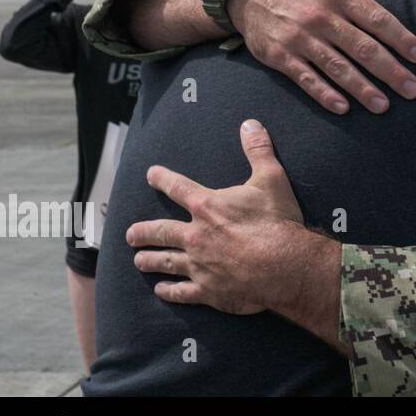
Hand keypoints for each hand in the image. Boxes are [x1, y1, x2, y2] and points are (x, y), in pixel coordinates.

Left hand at [128, 120, 317, 315]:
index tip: (150, 175)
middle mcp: (196, 235)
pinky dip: (169, 291)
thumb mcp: (272, 179)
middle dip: (142, 231)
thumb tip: (250, 123)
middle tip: (130, 234)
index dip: (162, 179)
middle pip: (160, 230)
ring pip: (165, 262)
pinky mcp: (207, 290)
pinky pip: (181, 291)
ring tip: (138, 259)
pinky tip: (160, 290)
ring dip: (149, 260)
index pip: (178, 187)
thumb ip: (258, 150)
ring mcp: (199, 265)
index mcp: (208, 206)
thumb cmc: (278, 222)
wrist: (285, 266)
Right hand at [227, 0, 415, 114]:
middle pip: (363, 49)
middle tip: (413, 90)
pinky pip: (306, 79)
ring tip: (384, 106)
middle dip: (391, 71)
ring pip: (338, 68)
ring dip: (363, 90)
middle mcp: (321, 16)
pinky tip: (344, 108)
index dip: (400, 38)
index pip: (377, 19)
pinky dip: (325, 95)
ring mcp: (300, 38)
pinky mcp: (280, 55)